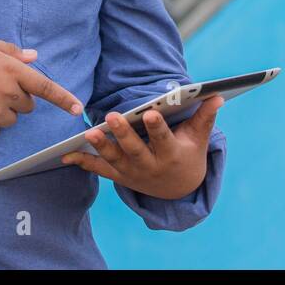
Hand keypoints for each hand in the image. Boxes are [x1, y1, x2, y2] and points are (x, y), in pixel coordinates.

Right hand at [0, 38, 82, 138]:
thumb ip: (12, 52)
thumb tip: (34, 57)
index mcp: (11, 69)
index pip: (45, 86)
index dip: (63, 98)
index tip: (78, 109)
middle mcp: (8, 92)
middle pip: (28, 105)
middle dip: (17, 98)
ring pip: (12, 119)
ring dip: (2, 112)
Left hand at [60, 95, 224, 199]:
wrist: (179, 189)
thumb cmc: (189, 154)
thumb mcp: (199, 139)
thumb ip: (205, 117)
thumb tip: (216, 95)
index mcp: (171, 156)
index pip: (163, 140)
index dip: (156, 127)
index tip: (149, 112)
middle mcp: (150, 168)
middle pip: (135, 151)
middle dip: (123, 135)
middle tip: (112, 117)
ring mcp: (133, 174)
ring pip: (115, 161)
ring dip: (100, 147)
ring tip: (89, 132)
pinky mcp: (120, 176)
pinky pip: (100, 170)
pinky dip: (83, 162)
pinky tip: (67, 155)